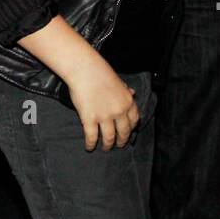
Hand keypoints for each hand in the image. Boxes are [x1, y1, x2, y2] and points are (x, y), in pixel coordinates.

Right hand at [17, 15, 140, 150]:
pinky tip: (89, 147)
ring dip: (108, 145)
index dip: (131, 129)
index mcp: (128, 102)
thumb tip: (133, 92)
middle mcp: (119, 111)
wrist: (84, 70)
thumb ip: (125, 90)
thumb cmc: (100, 72)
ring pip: (109, 138)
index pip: (134, 120)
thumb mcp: (118, 81)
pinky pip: (92, 137)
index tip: (128, 133)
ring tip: (106, 148)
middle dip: (122, 141)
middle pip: (124, 132)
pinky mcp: (90, 120)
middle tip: (118, 146)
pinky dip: (91, 144)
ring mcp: (104, 117)